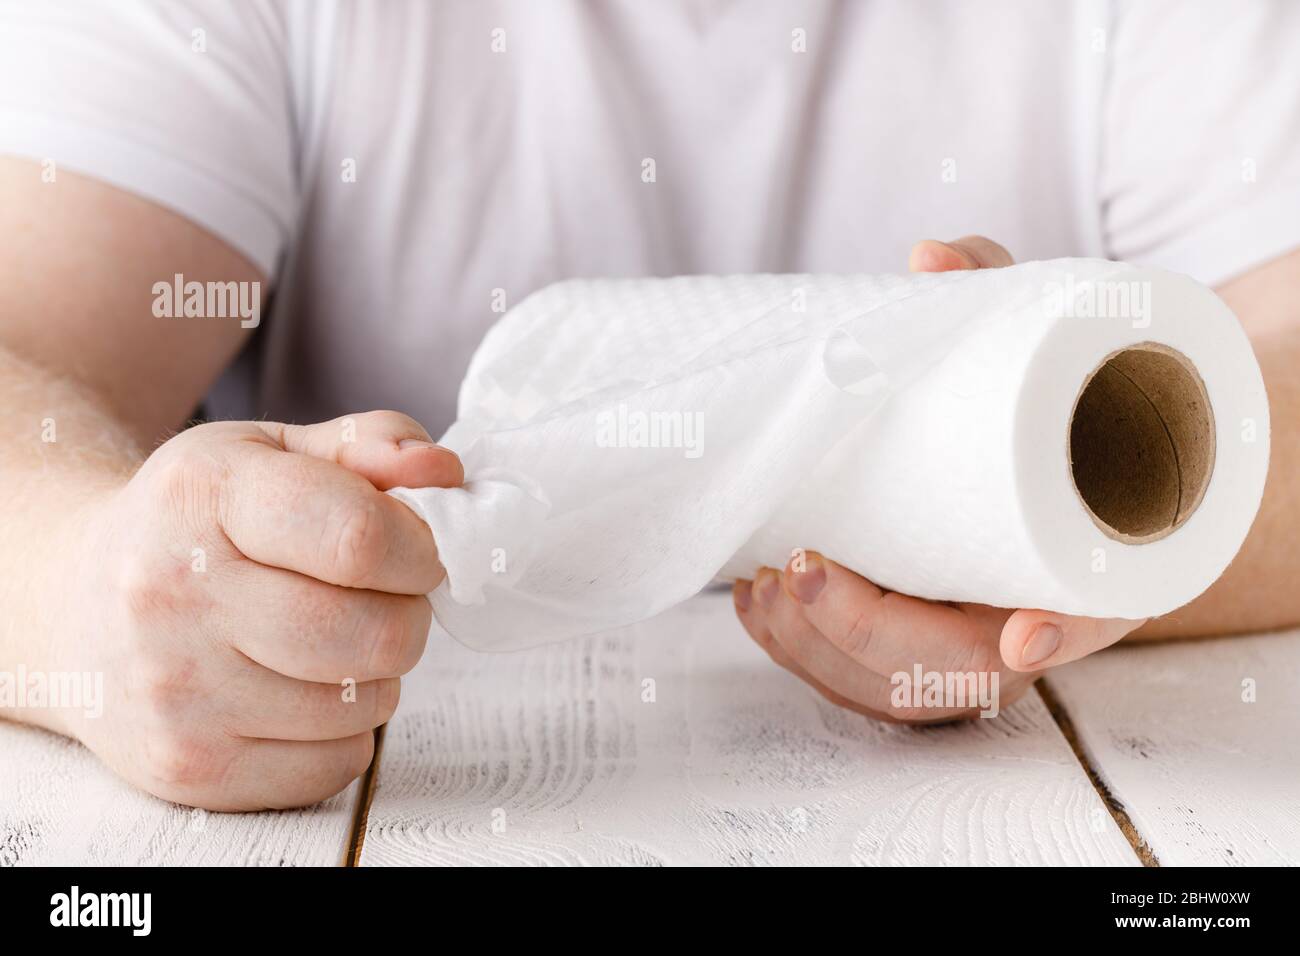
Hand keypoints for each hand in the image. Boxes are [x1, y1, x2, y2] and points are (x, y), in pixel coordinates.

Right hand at [51, 410, 460, 809]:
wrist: (71, 604)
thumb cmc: (195, 521)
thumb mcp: (270, 452)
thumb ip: (369, 445)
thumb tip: (442, 472)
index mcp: (204, 496)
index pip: (360, 539)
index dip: (420, 550)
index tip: (416, 550)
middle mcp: (174, 594)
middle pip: (376, 634)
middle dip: (407, 613)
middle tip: (378, 598)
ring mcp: (175, 693)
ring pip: (366, 705)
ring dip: (375, 675)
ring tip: (328, 641)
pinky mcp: (188, 768)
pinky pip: (336, 765)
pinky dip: (343, 732)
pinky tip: (298, 691)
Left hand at [732, 237, 1145, 722]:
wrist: (1067, 453)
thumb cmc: (1055, 403)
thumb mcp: (1039, 343)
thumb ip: (998, 292)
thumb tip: (928, 255)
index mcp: (1101, 559)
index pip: (1096, 614)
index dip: (1064, 631)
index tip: (1021, 630)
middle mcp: (1042, 616)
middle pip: (966, 669)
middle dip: (872, 633)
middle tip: (805, 567)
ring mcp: (975, 641)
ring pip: (902, 690)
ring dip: (822, 651)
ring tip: (765, 585)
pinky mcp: (920, 646)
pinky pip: (867, 683)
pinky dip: (808, 656)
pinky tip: (760, 609)